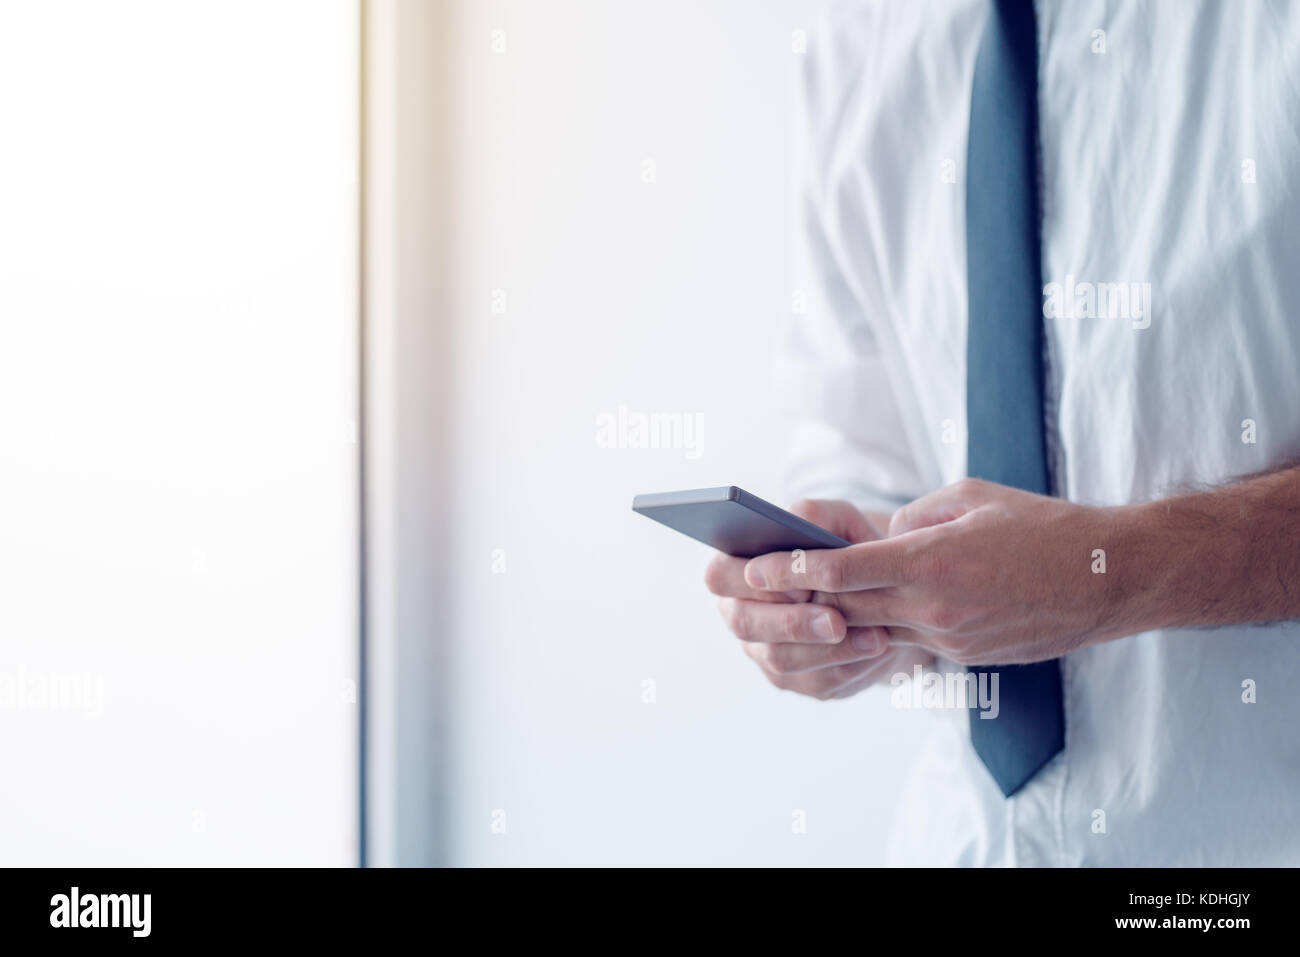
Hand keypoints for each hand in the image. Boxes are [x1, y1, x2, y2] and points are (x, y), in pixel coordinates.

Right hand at [705, 499, 934, 698]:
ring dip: (827, 649)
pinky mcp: (796, 680)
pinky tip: (876, 648)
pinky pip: (815, 681)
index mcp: (736, 568)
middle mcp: (740, 611)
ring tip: (873, 637)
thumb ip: (813, 515)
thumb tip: (795, 522)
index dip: (751, 580)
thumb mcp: (837, 522)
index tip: (796, 582)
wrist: (882, 592)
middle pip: (744, 623)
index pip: (719, 575)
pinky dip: (849, 664)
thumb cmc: (847, 548)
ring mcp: (763, 651)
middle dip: (791, 622)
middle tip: (836, 622)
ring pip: (780, 659)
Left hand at [742, 479, 1126, 665]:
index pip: (846, 570)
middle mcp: (937, 608)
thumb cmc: (1043, 525)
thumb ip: (915, 517)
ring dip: (842, 615)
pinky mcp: (969, 656)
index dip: (796, 569)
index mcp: (934, 562)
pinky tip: (873, 608)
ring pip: (878, 628)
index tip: (758, 566)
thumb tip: (882, 537)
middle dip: (803, 597)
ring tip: (807, 596)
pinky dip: (888, 624)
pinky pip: (914, 639)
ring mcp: (953, 639)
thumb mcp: (973, 498)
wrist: (1109, 580)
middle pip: (849, 607)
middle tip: (762, 584)